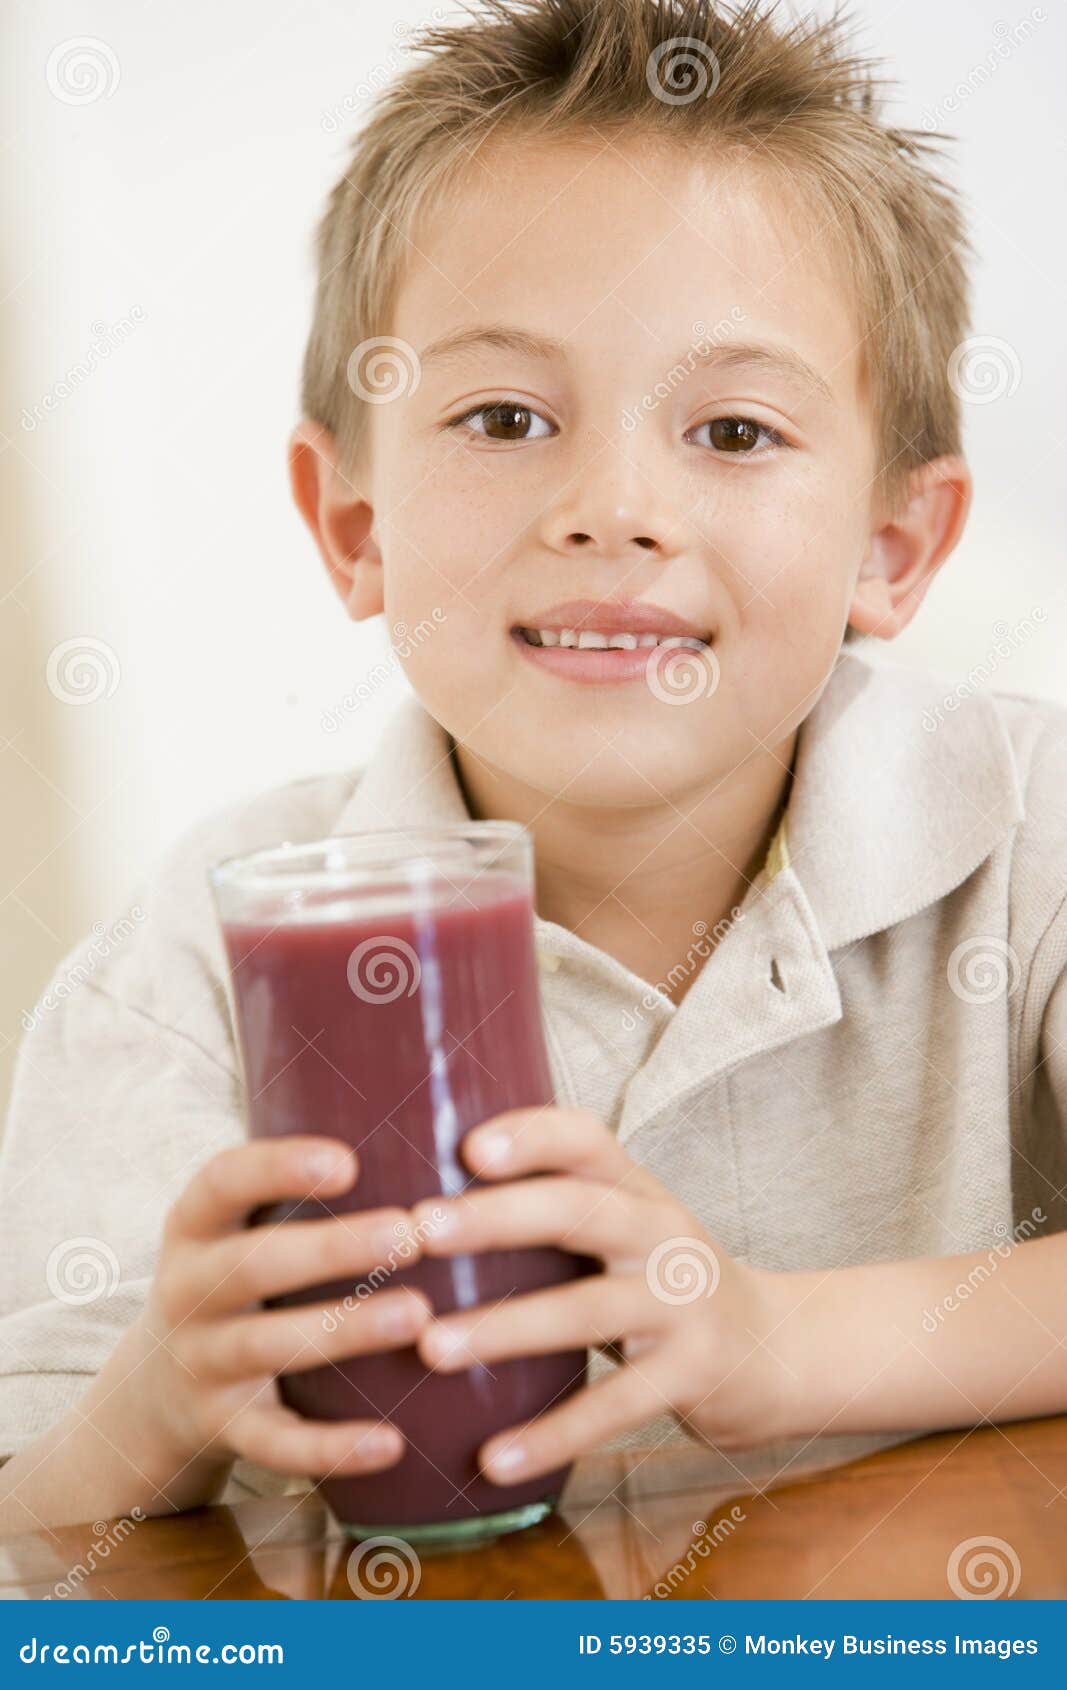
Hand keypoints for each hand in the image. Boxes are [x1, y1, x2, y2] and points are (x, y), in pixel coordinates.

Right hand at [105, 1135, 431, 1501]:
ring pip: (269, 1348)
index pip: (222, 1182)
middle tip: (411, 1234)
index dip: (278, 1168)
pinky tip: (392, 1442)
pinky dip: (331, 1448)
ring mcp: (200, 1363)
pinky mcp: (222, 1429)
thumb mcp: (239, 1228)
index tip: (347, 1160)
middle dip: (332, 1249)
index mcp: (194, 1226)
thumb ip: (298, 1188)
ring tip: (419, 1314)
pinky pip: (275, 1444)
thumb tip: (429, 1121)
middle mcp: (187, 1291)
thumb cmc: (238, 1279)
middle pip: (254, 1265)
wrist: (155, 1392)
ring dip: (345, 1331)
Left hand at [410, 1107, 787, 1484]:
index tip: (468, 1147)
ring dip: (505, 1328)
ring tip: (431, 1347)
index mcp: (639, 1190)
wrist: (779, 1351)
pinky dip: (552, 1434)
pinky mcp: (694, 1374)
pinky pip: (614, 1406)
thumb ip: (557, 1212)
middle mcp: (664, 1233)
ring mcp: (683, 1304)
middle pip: (579, 1211)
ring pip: (587, 1310)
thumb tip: (426, 1211)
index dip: (533, 1136)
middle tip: (419, 1231)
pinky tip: (494, 1458)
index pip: (588, 1141)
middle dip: (495, 1218)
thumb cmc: (667, 1285)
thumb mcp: (629, 1231)